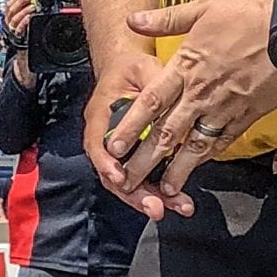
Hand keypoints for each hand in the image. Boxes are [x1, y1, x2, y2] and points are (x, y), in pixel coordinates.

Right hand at [3, 0, 34, 46]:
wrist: (23, 43)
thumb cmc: (22, 25)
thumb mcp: (20, 10)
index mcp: (8, 14)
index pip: (9, 3)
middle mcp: (8, 21)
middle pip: (11, 10)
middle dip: (21, 2)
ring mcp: (13, 28)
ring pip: (15, 18)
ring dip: (24, 11)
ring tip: (32, 6)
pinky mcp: (18, 35)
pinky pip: (19, 28)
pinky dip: (25, 21)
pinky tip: (29, 17)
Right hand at [83, 51, 179, 221]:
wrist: (127, 69)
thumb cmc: (133, 68)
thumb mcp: (142, 68)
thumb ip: (152, 84)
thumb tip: (166, 100)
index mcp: (100, 116)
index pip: (97, 145)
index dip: (108, 165)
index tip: (121, 179)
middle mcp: (105, 139)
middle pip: (113, 175)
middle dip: (135, 194)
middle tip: (156, 208)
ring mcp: (119, 152)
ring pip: (128, 183)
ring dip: (150, 198)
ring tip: (177, 208)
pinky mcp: (135, 157)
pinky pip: (142, 178)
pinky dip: (158, 190)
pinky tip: (178, 201)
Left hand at [109, 0, 276, 205]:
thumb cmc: (252, 15)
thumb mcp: (204, 6)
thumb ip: (165, 19)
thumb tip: (133, 20)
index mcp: (187, 67)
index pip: (150, 102)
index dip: (129, 127)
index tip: (113, 147)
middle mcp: (202, 93)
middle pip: (167, 133)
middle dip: (145, 161)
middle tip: (128, 183)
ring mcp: (225, 107)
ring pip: (195, 145)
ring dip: (178, 169)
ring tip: (164, 189)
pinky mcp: (248, 115)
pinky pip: (223, 140)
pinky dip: (209, 155)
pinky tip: (200, 166)